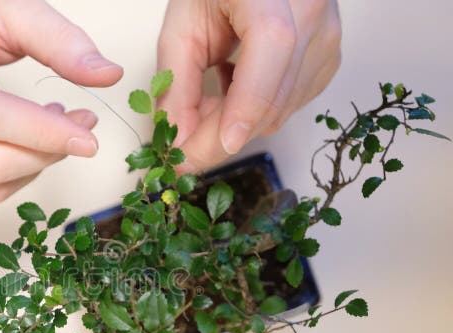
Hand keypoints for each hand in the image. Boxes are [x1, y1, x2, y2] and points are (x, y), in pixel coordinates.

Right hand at [0, 0, 122, 202]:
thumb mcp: (12, 7)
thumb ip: (61, 41)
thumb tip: (109, 76)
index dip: (41, 132)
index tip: (89, 136)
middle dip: (46, 152)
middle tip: (83, 126)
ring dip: (36, 165)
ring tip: (57, 127)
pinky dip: (18, 173)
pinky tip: (30, 141)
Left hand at [157, 0, 341, 172]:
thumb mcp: (181, 27)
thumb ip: (176, 85)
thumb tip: (178, 142)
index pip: (272, 48)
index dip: (245, 105)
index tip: (217, 145)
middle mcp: (312, 15)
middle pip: (273, 98)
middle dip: (222, 133)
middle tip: (181, 142)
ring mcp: (326, 39)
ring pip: (279, 112)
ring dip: (235, 121)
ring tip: (208, 95)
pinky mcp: (327, 60)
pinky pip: (288, 106)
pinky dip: (254, 110)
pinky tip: (233, 83)